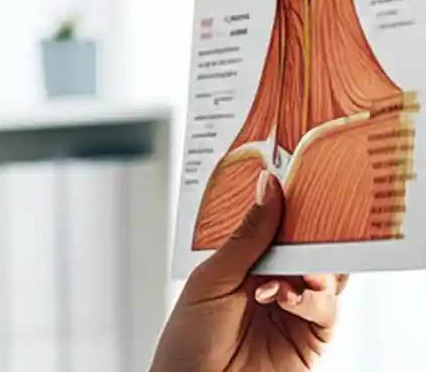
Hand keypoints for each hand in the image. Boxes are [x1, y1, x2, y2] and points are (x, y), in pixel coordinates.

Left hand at [151, 172, 346, 370]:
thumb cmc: (189, 339)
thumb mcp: (212, 278)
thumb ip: (247, 236)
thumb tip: (269, 186)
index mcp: (244, 261)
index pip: (274, 225)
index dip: (286, 204)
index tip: (296, 177)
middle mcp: (272, 280)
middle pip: (305, 247)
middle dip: (310, 230)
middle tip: (313, 213)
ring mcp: (293, 307)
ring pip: (323, 273)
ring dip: (313, 265)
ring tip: (297, 269)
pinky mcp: (311, 336)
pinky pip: (325, 307)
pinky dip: (312, 296)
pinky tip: (288, 295)